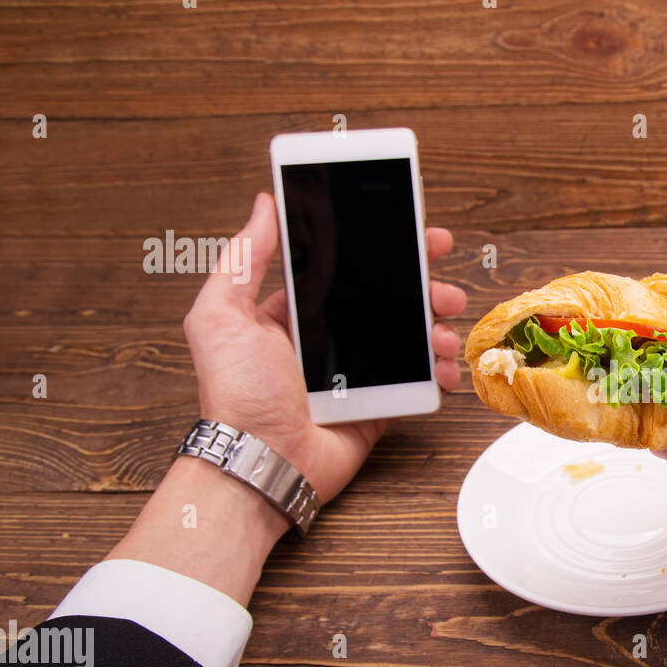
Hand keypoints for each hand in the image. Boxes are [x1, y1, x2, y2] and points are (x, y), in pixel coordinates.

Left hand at [182, 192, 467, 502]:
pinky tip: (444, 364)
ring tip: (445, 325)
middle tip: (442, 277)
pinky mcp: (380, 403)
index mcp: (295, 311)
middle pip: (388, 297)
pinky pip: (418, 380)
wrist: (262, 461)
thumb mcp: (221, 316)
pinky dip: (439, 370)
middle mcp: (330, 336)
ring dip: (437, 324)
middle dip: (422, 282)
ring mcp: (358, 370)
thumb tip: (264, 205)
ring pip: (411, 336)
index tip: (412, 231)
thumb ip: (244, 259)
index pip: (344, 267)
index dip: (380, 247)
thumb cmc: (235, 395)